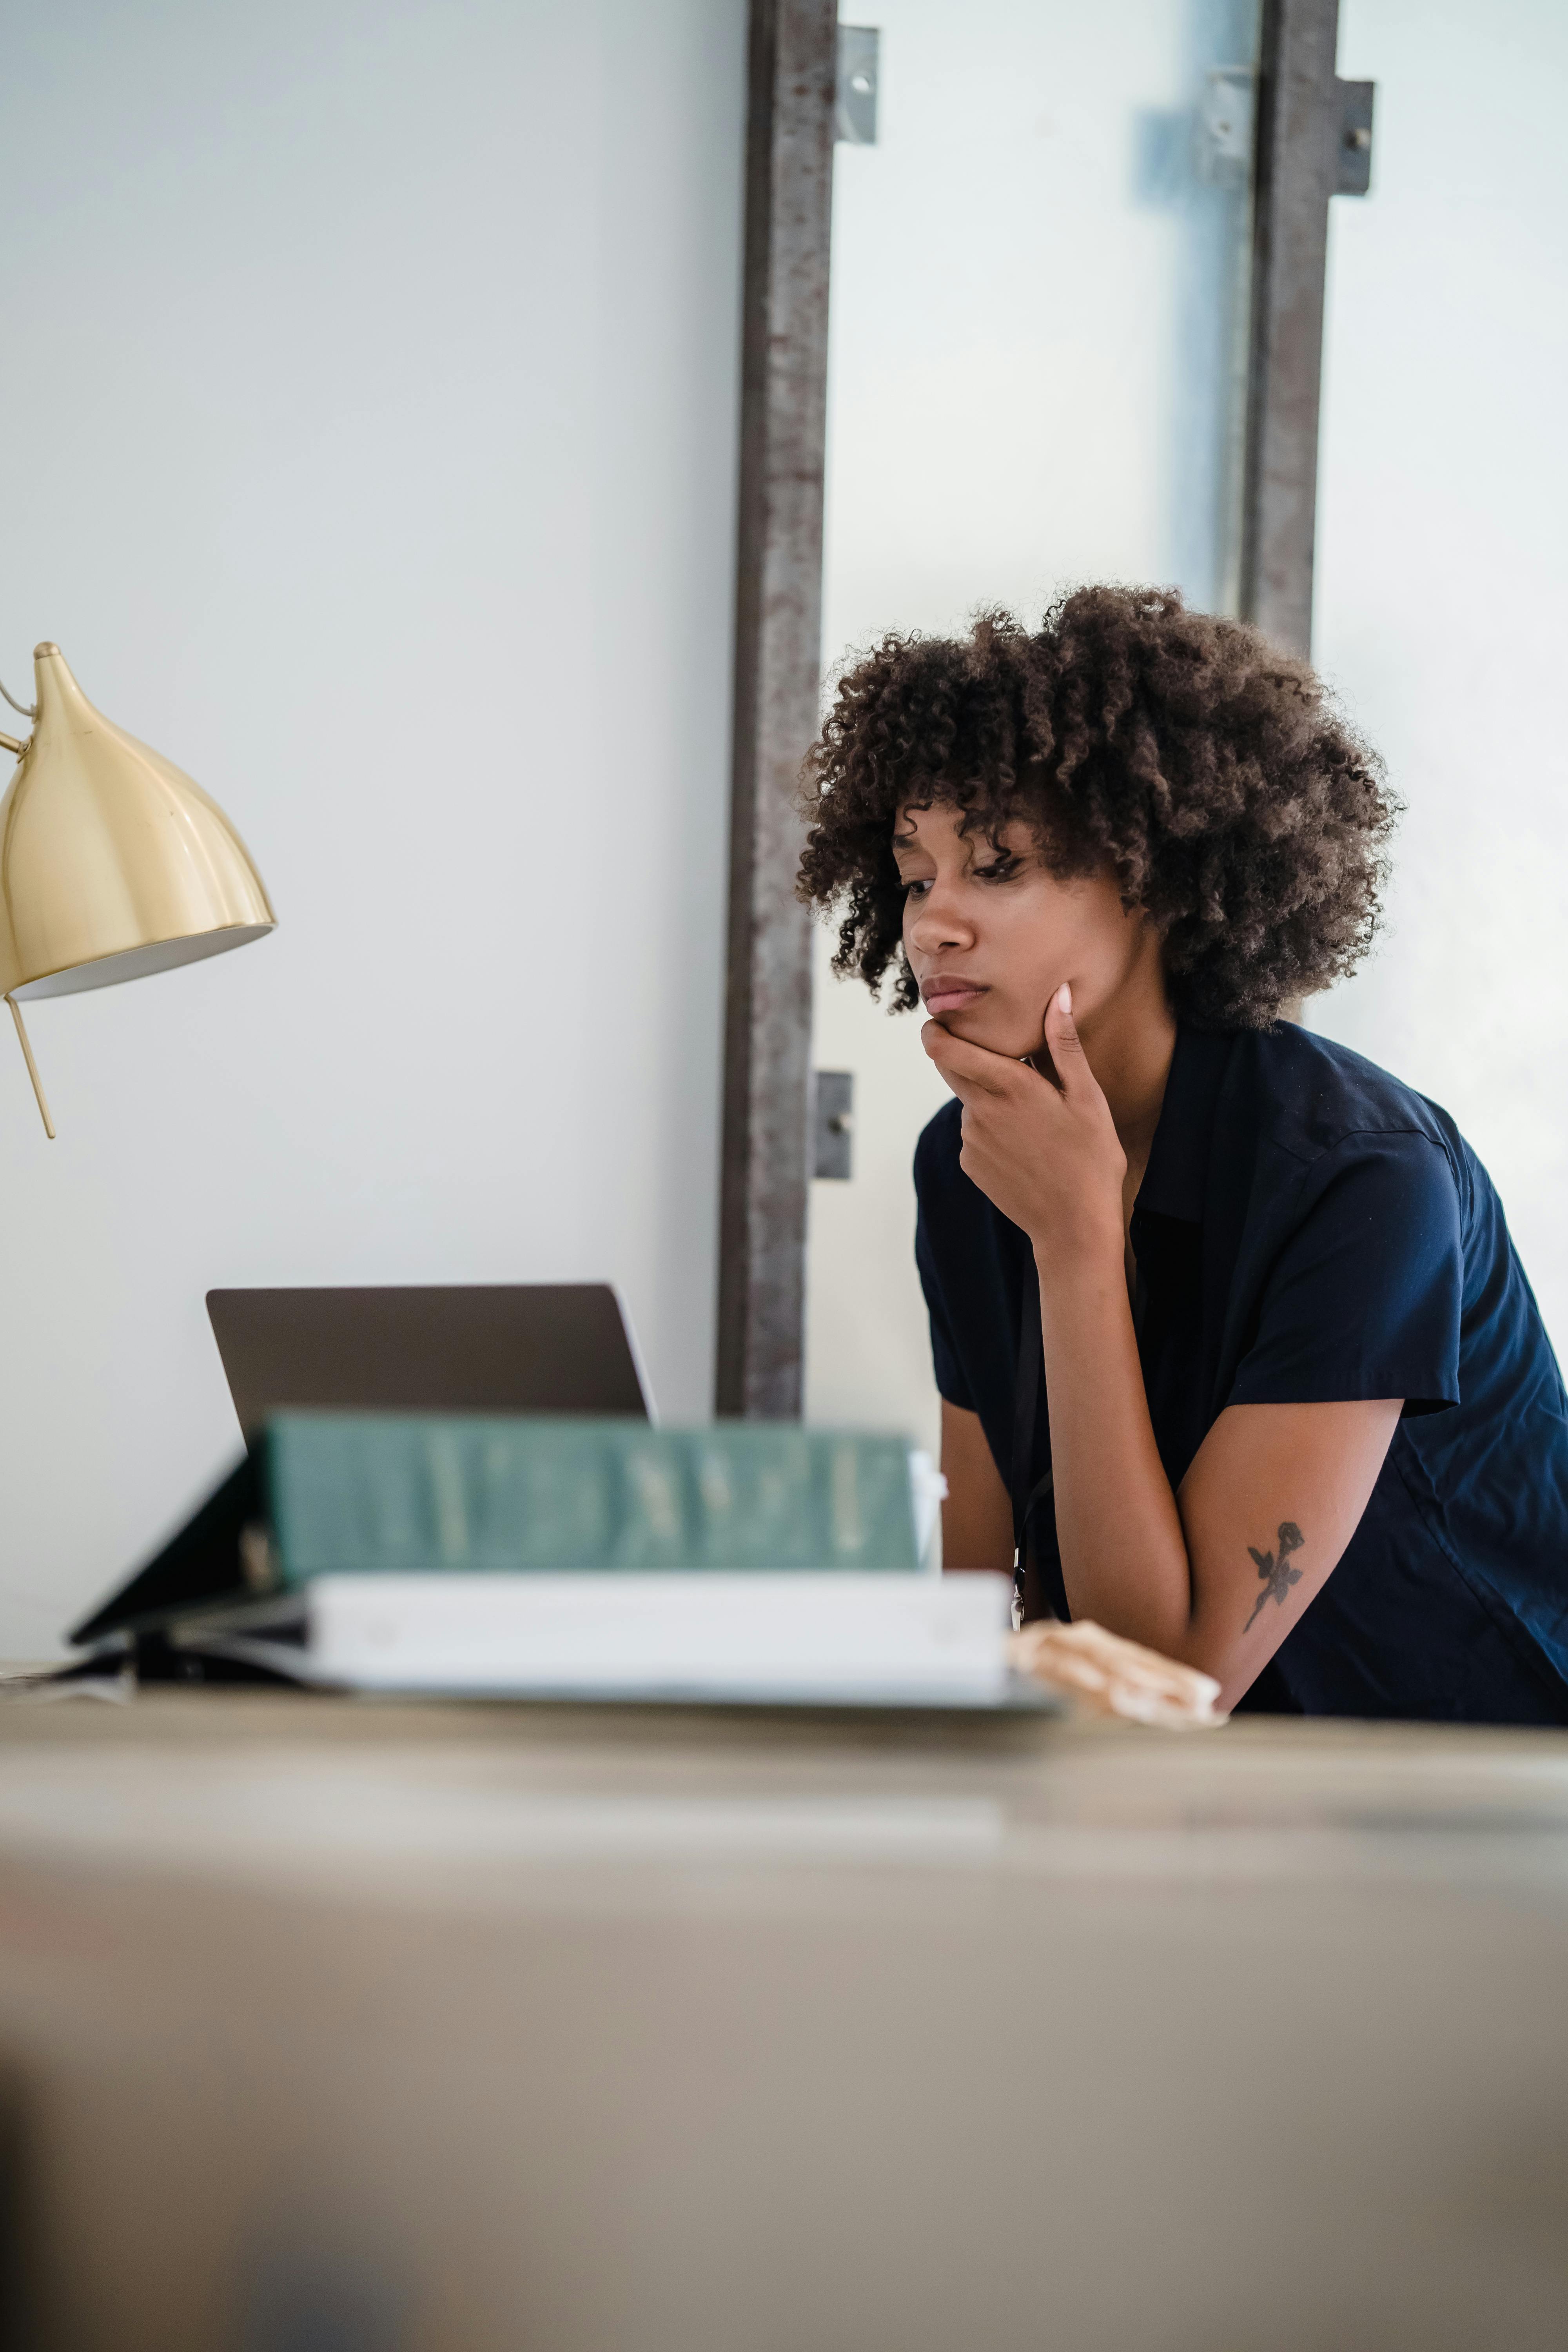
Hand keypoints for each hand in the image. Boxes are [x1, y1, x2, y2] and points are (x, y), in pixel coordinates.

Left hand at [922, 984, 1125, 1266]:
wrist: (1073, 1228)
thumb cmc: (1090, 1160)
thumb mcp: (1088, 1098)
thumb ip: (1065, 1044)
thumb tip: (1059, 994)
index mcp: (1009, 1087)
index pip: (945, 1049)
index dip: (934, 1030)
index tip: (940, 1019)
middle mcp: (980, 1112)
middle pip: (950, 1069)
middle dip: (963, 1055)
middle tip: (998, 1057)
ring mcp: (971, 1140)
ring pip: (970, 1102)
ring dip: (990, 1098)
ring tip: (1034, 1119)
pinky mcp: (970, 1164)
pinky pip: (974, 1133)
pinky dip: (993, 1129)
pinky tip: (1026, 1146)